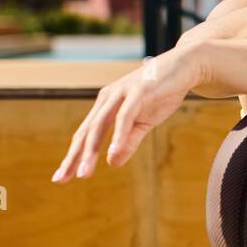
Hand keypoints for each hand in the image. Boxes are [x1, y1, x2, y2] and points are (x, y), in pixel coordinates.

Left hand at [50, 45, 202, 181]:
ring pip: (100, 126)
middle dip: (74, 157)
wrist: (184, 66)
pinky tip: (113, 152)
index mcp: (106, 106)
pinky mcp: (138, 92)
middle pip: (87, 132)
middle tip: (62, 180)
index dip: (73, 156)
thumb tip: (112, 163)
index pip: (85, 135)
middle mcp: (108, 99)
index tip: (62, 178)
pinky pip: (124, 117)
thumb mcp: (143, 123)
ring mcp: (121, 94)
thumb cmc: (161, 94)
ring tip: (84, 173)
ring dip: (91, 151)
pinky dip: (118, 136)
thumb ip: (128, 141)